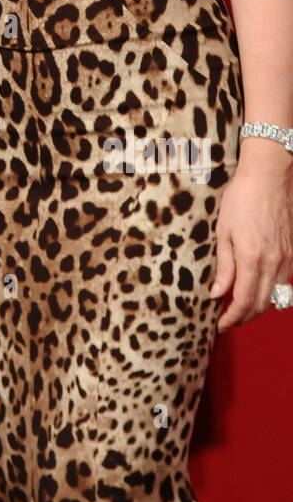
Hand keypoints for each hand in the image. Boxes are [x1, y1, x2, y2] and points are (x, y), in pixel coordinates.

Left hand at [210, 140, 292, 330]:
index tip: (220, 324)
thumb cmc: (241, 199)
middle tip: (227, 320)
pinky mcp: (292, 252)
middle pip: (261, 304)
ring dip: (258, 308)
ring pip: (274, 297)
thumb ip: (224, 266)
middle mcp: (273, 263)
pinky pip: (283, 283)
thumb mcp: (223, 231)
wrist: (268, 177)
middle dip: (244, 317)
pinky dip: (271, 294)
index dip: (232, 318)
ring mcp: (286, 259)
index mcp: (252, 259)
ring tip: (240, 309)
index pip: (243, 301)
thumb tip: (217, 293)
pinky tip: (257, 290)